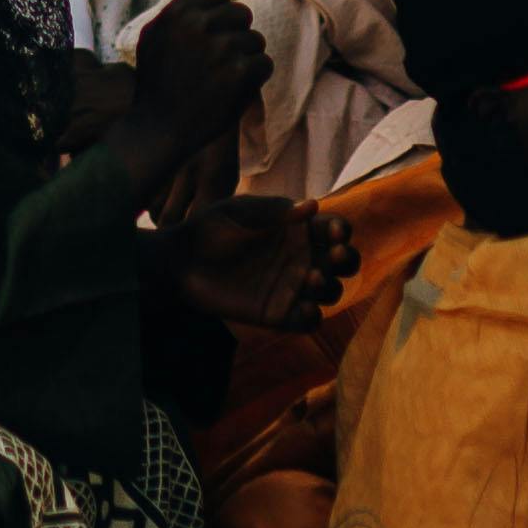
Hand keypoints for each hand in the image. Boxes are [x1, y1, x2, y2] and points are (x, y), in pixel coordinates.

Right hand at [105, 0, 267, 197]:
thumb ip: (180, 0)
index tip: (209, 35)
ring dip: (246, 58)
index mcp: (178, 12)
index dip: (219, 13)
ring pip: (256, 40)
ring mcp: (220, 50)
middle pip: (242, 14)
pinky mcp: (239, 74)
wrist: (159, 127)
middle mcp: (198, 26)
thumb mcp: (157, 34)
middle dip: (235, 35)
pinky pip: (264, 64)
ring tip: (224, 76)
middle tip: (217, 60)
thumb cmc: (157, 78)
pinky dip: (254, 79)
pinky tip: (234, 89)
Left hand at [156, 197, 347, 334]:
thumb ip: (273, 210)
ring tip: (312, 277)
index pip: (332, 230)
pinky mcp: (279, 314)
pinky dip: (312, 317)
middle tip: (335, 254)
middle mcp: (302, 258)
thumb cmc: (212, 228)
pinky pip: (308, 321)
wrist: (181, 262)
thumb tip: (313, 206)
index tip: (332, 230)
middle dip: (346, 259)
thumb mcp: (239, 212)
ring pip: (330, 291)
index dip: (340, 230)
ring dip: (329, 286)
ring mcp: (293, 287)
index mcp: (298, 230)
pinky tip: (304, 308)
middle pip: (342, 262)